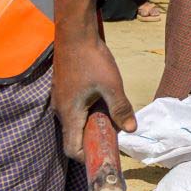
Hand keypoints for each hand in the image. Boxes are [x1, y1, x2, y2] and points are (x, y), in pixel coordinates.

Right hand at [52, 33, 134, 161]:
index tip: (105, 153)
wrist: (74, 34)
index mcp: (69, 114)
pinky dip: (87, 112)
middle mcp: (60, 110)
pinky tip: (102, 101)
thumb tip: (130, 130)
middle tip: (113, 136)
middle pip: (73, 137)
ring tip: (111, 118)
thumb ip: (120, 108)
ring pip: (74, 122)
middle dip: (92, 140)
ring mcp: (60, 99)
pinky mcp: (63, 89)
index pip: (72, 148)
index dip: (87, 157)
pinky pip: (74, 109)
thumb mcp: (111, 85)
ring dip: (91, 124)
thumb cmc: (91, 59)